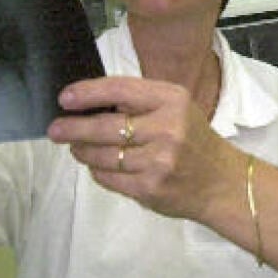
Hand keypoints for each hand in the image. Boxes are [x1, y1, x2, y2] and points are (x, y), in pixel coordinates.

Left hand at [47, 75, 244, 221]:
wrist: (222, 183)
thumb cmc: (192, 139)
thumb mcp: (175, 108)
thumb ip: (137, 102)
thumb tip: (86, 104)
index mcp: (171, 100)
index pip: (119, 90)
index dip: (87, 93)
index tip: (64, 98)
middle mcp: (166, 128)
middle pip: (104, 126)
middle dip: (73, 128)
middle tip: (55, 130)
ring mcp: (158, 161)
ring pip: (101, 155)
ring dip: (82, 151)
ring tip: (76, 148)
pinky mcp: (150, 188)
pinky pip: (108, 178)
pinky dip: (97, 171)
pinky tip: (97, 166)